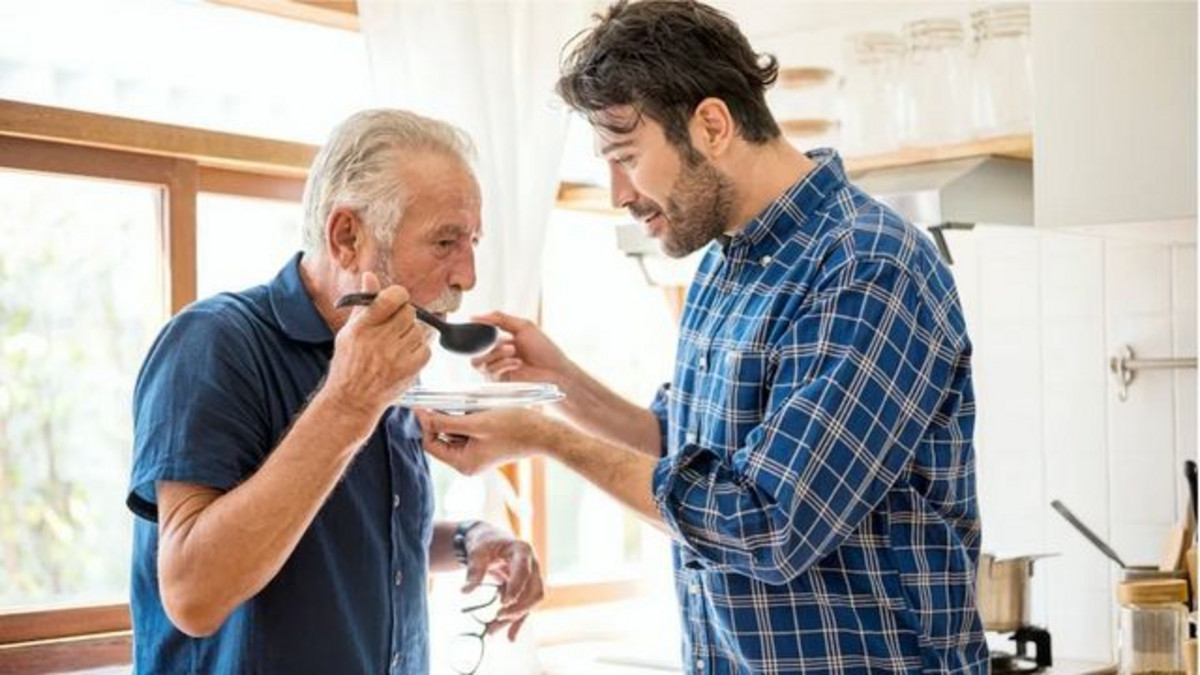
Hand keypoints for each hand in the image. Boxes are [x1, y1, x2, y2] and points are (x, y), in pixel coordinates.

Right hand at [325, 273, 430, 417]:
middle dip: (404, 316)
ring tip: (395, 347)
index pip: (392, 298)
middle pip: (409, 312)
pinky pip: (426, 349)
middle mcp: (379, 340)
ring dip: (410, 335)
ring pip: (418, 330)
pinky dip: (418, 351)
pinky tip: (403, 358)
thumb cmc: (349, 364)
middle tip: (394, 328)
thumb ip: (364, 303)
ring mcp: (396, 356)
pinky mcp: (410, 370)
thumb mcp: (349, 331)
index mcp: (362, 327)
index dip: (398, 296)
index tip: (396, 300)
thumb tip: (370, 276)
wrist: (352, 401)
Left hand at [416, 408, 559, 475]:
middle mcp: (467, 463)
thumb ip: (445, 422)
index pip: (430, 444)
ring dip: (455, 417)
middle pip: (440, 439)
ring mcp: (475, 455)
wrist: (543, 433)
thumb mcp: (476, 422)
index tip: (422, 404)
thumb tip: (421, 417)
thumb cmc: (514, 428)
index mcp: (463, 463)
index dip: (424, 424)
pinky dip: (465, 419)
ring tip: (468, 406)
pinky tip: (476, 410)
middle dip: (440, 419)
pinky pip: (466, 432)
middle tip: (443, 400)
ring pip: (453, 433)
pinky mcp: (483, 446)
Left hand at [462, 523, 543, 640]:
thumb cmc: (484, 542)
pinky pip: (524, 607)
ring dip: (514, 618)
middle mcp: (532, 565)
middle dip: (518, 607)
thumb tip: (466, 590)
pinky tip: (510, 638)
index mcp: (522, 551)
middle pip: (533, 591)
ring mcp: (531, 578)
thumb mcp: (477, 551)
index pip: (524, 572)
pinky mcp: (524, 589)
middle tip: (498, 617)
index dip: (516, 588)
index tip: (503, 603)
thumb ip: (474, 569)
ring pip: (529, 603)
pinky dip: (517, 622)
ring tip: (492, 631)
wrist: (488, 541)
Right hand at [470, 312, 571, 384]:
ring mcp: (498, 367)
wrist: (555, 370)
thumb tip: (476, 316)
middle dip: (488, 344)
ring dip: (496, 354)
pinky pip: (490, 371)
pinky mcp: (501, 381)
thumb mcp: (523, 326)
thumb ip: (500, 319)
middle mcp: (498, 353)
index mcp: (502, 339)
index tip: (474, 324)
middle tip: (506, 342)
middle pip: (474, 350)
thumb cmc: (544, 349)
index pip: (479, 334)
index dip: (475, 330)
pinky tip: (517, 363)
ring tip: (513, 351)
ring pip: (479, 362)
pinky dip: (503, 364)